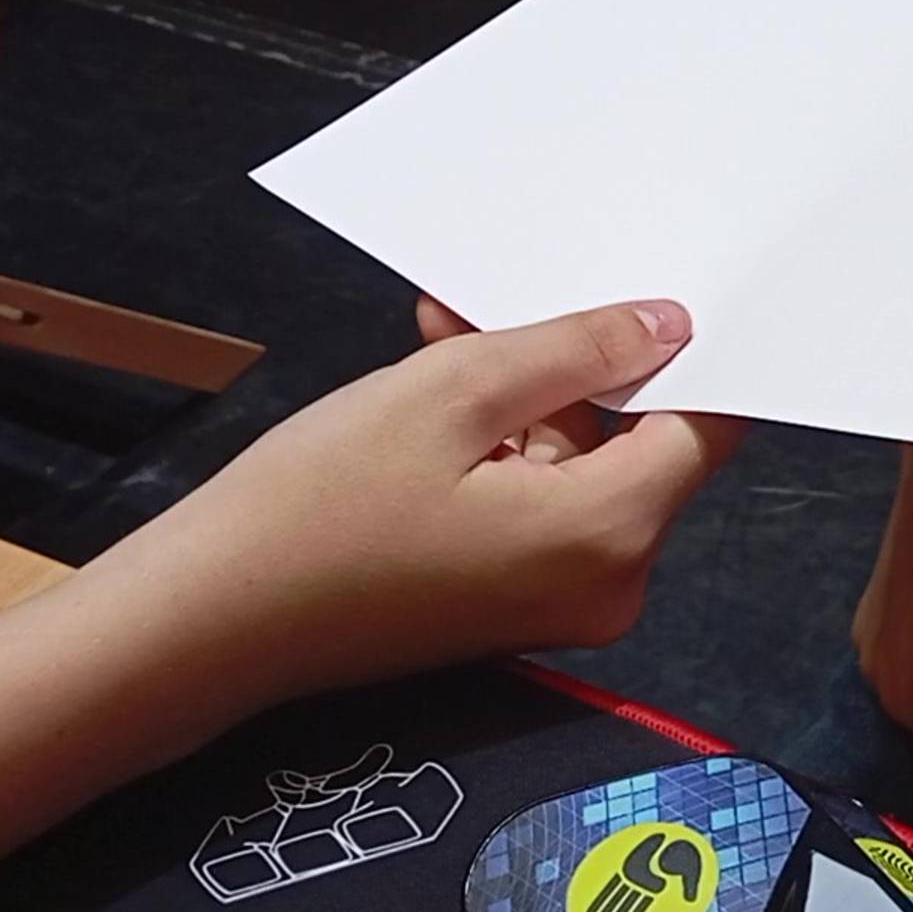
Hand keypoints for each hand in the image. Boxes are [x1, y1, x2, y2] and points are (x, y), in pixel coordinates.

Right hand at [96, 299, 744, 705]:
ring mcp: (559, 602)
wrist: (208, 621)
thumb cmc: (318, 507)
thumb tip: (669, 325)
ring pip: (578, 463)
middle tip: (495, 309)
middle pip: (639, 443)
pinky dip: (499, 444)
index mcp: (610, 537)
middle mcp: (607, 585)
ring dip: (521, 396)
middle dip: (573, 366)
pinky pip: (538, 500)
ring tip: (441, 339)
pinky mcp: (512, 602)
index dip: (682, 353)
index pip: (704, 427)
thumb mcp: (455, 391)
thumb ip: (577, 351)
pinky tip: (431, 391)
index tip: (645, 289)